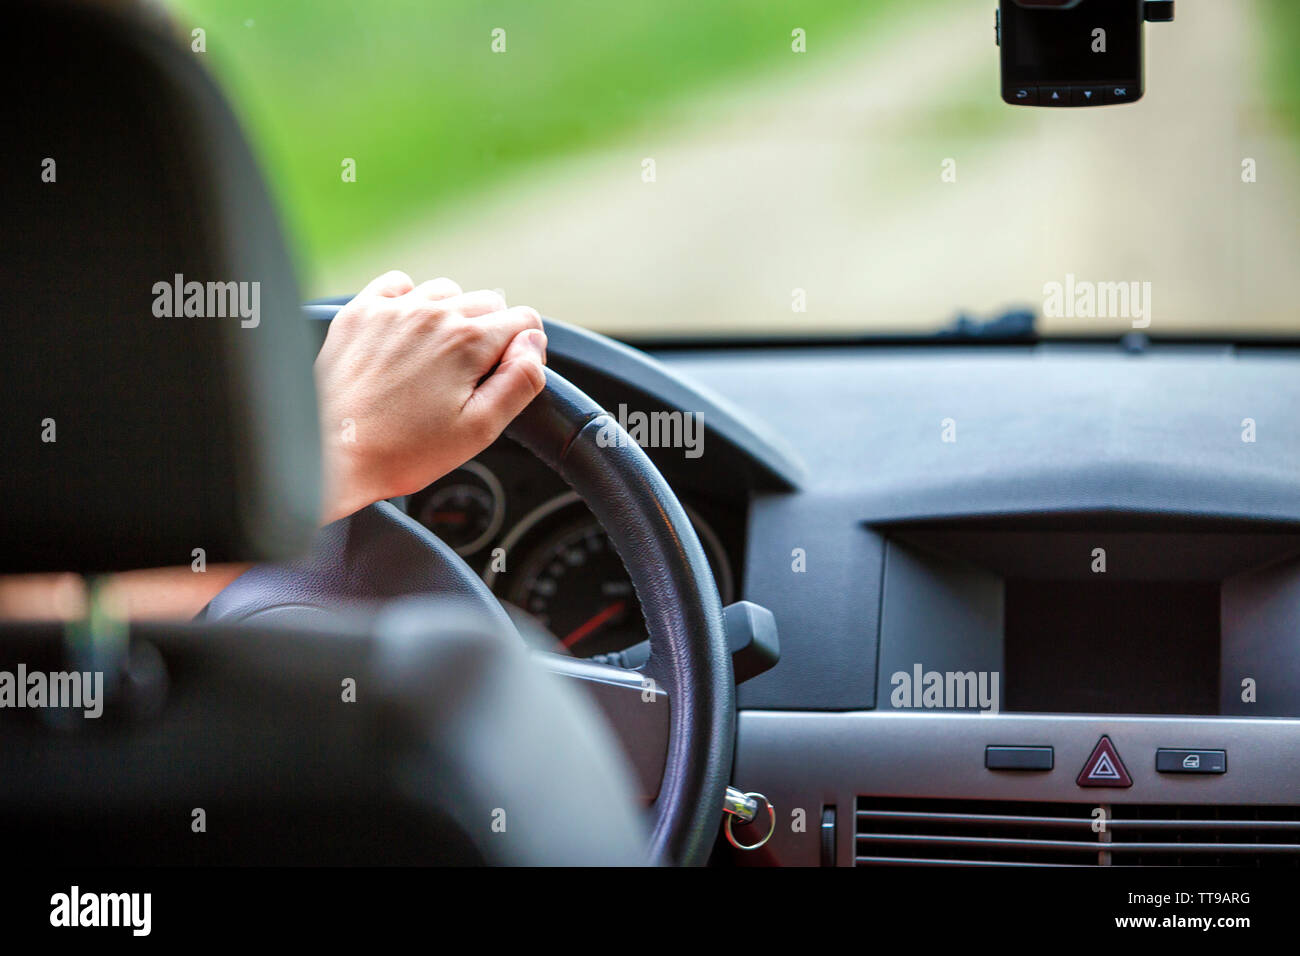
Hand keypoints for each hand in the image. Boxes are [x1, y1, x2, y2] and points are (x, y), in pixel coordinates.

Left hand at [315, 271, 546, 523]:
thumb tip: (534, 344)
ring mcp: (392, 309)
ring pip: (446, 292)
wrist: (332, 455)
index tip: (502, 379)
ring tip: (433, 363)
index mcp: (468, 341)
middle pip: (488, 304)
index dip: (523, 352)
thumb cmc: (402, 451)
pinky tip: (404, 337)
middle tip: (465, 381)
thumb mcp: (480, 429)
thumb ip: (519, 381)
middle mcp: (432, 313)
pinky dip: (409, 303)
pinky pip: (399, 285)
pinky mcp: (359, 313)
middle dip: (488, 337)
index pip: (524, 322)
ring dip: (450, 318)